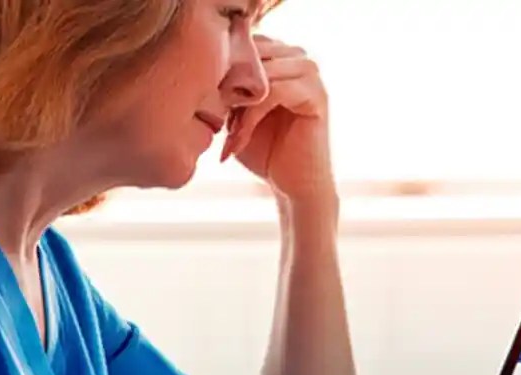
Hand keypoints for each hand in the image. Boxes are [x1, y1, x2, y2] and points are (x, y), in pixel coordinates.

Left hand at [220, 35, 334, 201]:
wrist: (293, 186)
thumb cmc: (265, 151)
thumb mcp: (237, 113)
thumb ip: (228, 87)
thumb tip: (206, 67)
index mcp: (282, 57)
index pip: (247, 41)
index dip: (222, 68)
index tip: (203, 101)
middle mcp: (300, 60)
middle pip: (254, 53)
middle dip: (228, 84)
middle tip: (214, 117)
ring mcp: (311, 75)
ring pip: (262, 72)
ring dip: (238, 103)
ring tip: (228, 133)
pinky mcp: (317, 96)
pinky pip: (274, 92)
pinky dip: (250, 117)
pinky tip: (239, 141)